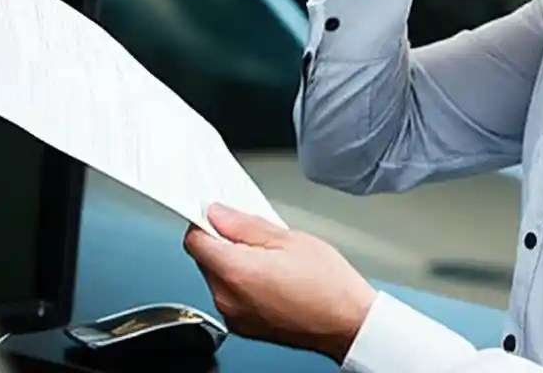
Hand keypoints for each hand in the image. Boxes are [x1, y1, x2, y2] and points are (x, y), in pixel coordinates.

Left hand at [183, 204, 376, 362]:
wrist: (347, 323)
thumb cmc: (328, 285)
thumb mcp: (289, 238)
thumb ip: (245, 225)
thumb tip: (218, 214)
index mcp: (235, 272)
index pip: (195, 240)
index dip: (205, 222)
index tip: (220, 215)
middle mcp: (227, 298)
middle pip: (205, 259)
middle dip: (223, 243)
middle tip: (258, 237)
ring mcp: (233, 316)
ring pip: (217, 277)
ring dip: (233, 264)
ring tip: (270, 260)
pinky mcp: (243, 327)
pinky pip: (230, 296)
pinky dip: (241, 285)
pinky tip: (271, 279)